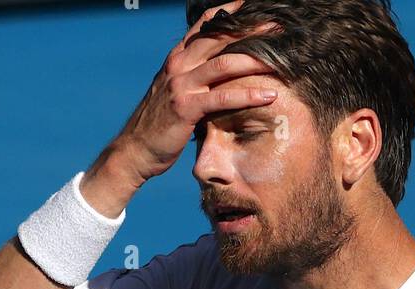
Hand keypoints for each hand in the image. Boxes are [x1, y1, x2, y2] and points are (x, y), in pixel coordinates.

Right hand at [84, 0, 282, 207]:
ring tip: (280, 57)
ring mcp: (182, 85)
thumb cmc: (159, 124)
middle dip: (251, 30)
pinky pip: (223, 98)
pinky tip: (269, 95)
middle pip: (220, 39)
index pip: (206, 25)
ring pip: (223, 64)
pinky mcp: (186, 108)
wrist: (134, 149)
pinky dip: (248, 95)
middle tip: (278, 25)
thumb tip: (216, 73)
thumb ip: (193, 77)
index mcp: (178, 57)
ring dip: (254, 59)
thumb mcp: (174, 92)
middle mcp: (179, 64)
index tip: (254, 6)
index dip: (230, 12)